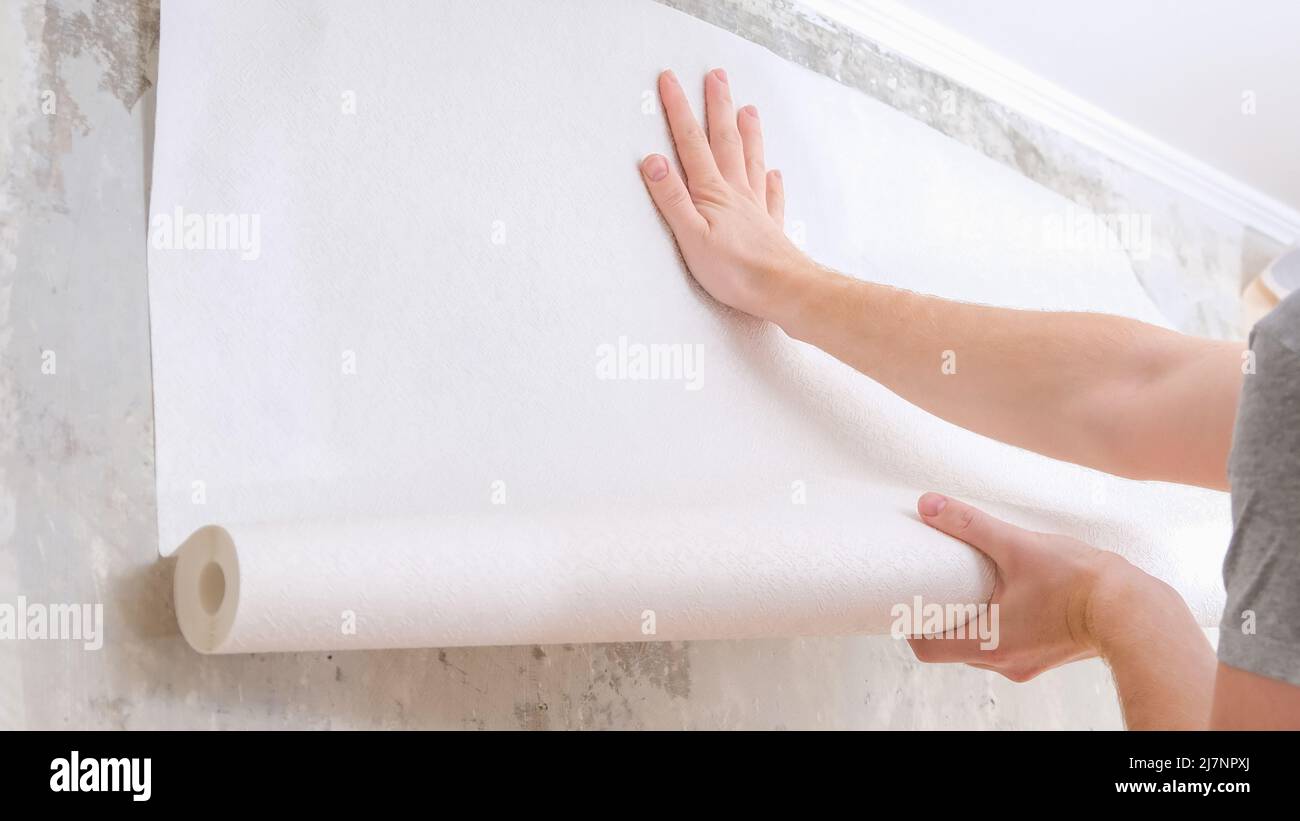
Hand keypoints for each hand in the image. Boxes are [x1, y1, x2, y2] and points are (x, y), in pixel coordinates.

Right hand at [640, 68, 813, 321]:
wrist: (782, 290)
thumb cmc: (734, 271)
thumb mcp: (690, 236)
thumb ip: (671, 198)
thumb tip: (652, 160)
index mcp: (712, 193)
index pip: (690, 143)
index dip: (679, 110)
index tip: (670, 80)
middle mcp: (736, 193)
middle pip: (725, 140)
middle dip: (718, 106)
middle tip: (717, 76)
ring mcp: (755, 208)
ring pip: (751, 160)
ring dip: (748, 133)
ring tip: (748, 109)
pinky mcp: (770, 228)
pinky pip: (772, 197)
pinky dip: (772, 182)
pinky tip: (774, 173)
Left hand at [907, 492, 1168, 681]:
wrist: (1137, 612)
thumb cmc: (1080, 583)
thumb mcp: (1017, 546)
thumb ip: (970, 525)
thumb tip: (930, 506)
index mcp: (986, 644)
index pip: (926, 649)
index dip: (911, 625)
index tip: (908, 599)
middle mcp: (1003, 663)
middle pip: (952, 648)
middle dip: (940, 618)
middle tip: (934, 585)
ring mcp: (1027, 664)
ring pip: (981, 647)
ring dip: (971, 620)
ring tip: (969, 586)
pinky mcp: (1048, 656)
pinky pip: (1009, 644)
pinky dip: (998, 623)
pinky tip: (1007, 595)